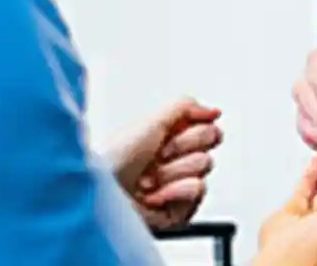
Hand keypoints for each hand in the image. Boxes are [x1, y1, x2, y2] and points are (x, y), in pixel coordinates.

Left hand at [110, 97, 223, 229]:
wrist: (102, 194)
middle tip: (157, 156)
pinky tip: (156, 194)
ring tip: (148, 180)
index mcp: (167, 138)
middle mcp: (174, 160)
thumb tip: (214, 112)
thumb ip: (186, 107)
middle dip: (182, 146)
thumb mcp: (150, 121)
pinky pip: (199, 190)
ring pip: (205, 165)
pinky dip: (176, 190)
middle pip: (210, 142)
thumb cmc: (114, 159)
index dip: (191, 128)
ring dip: (173, 170)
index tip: (168, 133)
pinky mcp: (180, 210)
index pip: (206, 126)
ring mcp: (178, 185)